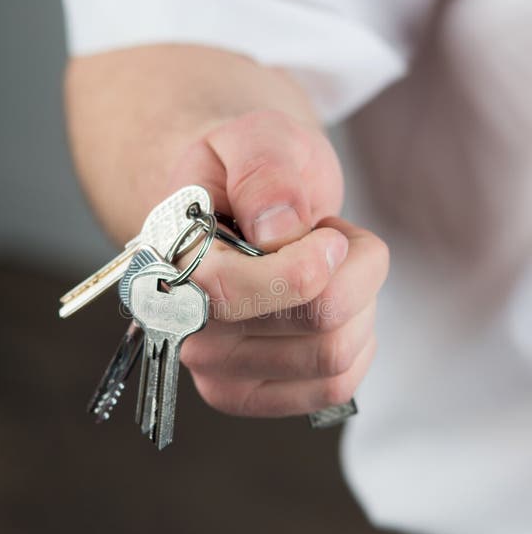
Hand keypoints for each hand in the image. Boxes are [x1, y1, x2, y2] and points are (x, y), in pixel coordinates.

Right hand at [167, 109, 387, 416]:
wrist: (234, 207)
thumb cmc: (244, 173)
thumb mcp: (254, 137)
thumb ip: (262, 168)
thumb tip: (275, 228)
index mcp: (172, 260)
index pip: (234, 292)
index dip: (304, 268)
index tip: (331, 236)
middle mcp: (185, 326)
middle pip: (313, 323)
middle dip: (355, 270)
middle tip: (335, 238)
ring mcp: (217, 371)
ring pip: (335, 355)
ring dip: (361, 301)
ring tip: (333, 268)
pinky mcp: (251, 396)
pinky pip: (336, 385)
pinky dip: (358, 339)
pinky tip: (335, 306)